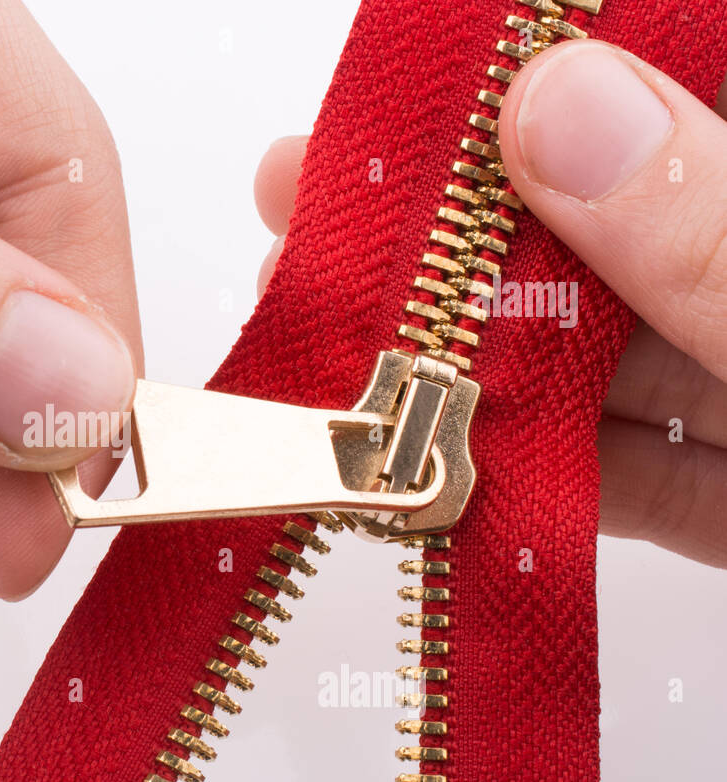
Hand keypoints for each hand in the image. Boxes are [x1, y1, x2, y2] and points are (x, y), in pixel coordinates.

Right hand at [253, 40, 726, 568]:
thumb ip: (706, 236)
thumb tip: (556, 107)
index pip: (658, 104)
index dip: (532, 84)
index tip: (406, 95)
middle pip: (596, 235)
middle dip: (453, 238)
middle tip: (311, 220)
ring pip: (590, 362)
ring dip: (461, 365)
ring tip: (333, 347)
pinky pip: (618, 477)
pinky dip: (522, 480)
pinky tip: (427, 465)